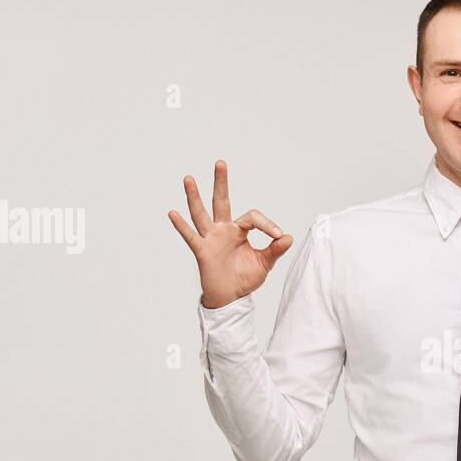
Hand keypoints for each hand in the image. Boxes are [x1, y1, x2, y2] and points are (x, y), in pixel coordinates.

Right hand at [168, 160, 293, 308]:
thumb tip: (288, 237)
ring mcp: (210, 238)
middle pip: (221, 201)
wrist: (231, 297)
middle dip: (221, 183)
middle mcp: (223, 230)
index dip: (266, 224)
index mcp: (239, 230)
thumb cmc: (245, 277)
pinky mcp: (202, 251)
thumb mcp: (264, 263)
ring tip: (189, 179)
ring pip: (201, 214)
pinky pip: (190, 236)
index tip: (277, 236)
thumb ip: (275, 250)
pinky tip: (173, 213)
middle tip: (220, 163)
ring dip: (194, 197)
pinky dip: (181, 226)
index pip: (252, 217)